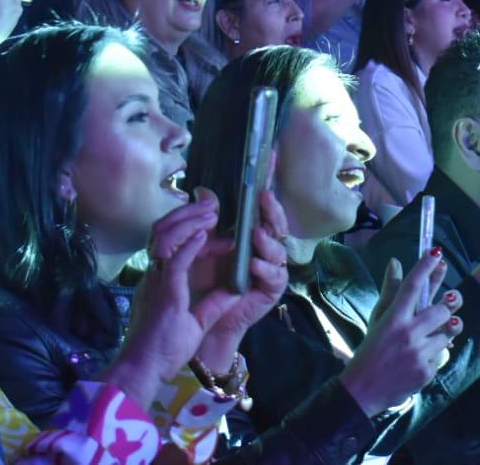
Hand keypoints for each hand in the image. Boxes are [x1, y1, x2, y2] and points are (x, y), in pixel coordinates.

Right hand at [103, 199, 228, 404]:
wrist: (145, 371)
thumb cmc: (165, 351)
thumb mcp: (195, 323)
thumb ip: (213, 305)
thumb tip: (234, 290)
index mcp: (159, 280)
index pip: (170, 242)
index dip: (191, 228)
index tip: (214, 223)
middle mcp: (154, 275)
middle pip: (162, 230)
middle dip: (187, 213)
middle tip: (212, 204)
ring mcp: (156, 282)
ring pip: (165, 238)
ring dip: (190, 222)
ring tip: (212, 213)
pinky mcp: (164, 293)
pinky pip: (174, 262)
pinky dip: (190, 245)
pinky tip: (205, 235)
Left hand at [198, 191, 289, 356]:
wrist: (204, 317)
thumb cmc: (205, 279)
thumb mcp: (203, 246)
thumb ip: (207, 220)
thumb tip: (202, 190)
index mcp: (252, 232)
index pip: (262, 206)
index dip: (267, 185)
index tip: (269, 161)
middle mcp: (266, 246)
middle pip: (276, 224)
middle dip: (272, 210)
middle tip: (264, 197)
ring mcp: (272, 267)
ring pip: (277, 249)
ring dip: (267, 241)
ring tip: (256, 234)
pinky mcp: (272, 288)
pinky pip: (274, 276)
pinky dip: (264, 269)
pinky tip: (254, 265)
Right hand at [340, 251, 463, 416]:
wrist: (363, 390)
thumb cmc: (370, 350)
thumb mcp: (378, 319)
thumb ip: (390, 291)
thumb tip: (396, 261)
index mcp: (393, 318)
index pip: (412, 286)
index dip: (426, 267)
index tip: (437, 253)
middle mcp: (408, 334)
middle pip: (442, 310)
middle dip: (447, 307)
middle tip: (446, 305)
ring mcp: (419, 354)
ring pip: (447, 333)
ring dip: (442, 333)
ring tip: (430, 336)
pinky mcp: (427, 372)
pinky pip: (441, 356)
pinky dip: (433, 355)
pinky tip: (418, 360)